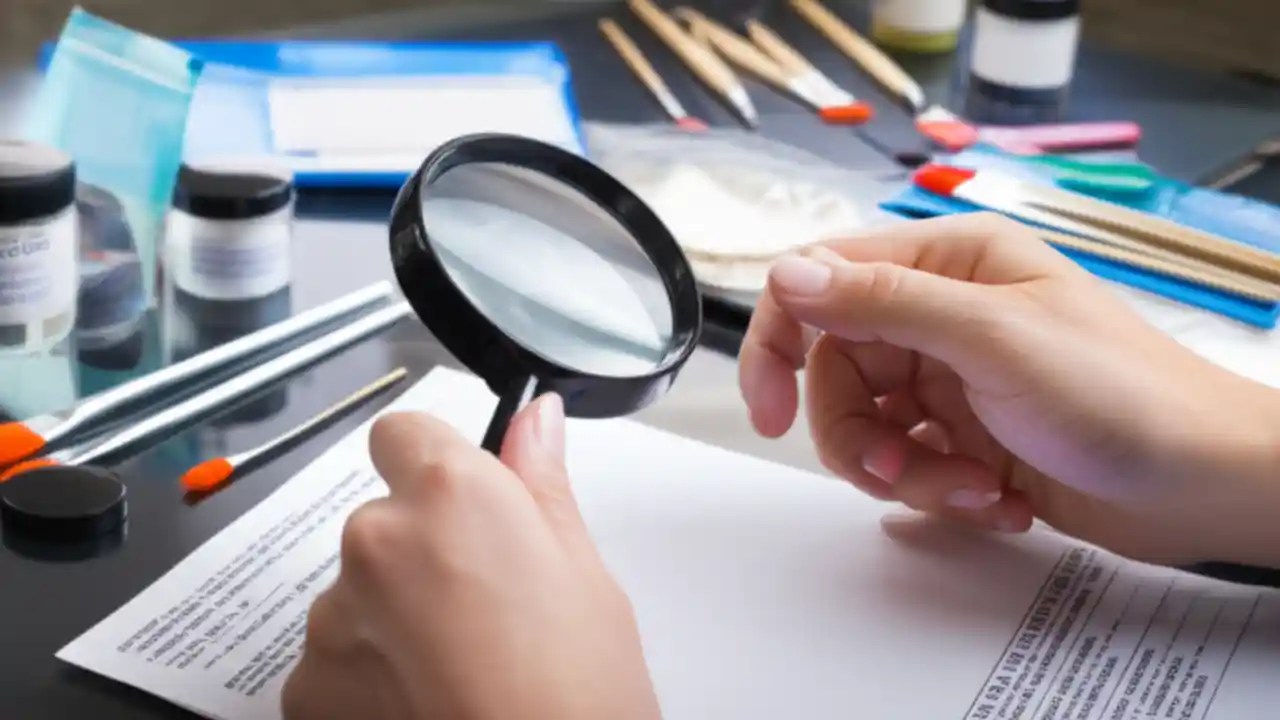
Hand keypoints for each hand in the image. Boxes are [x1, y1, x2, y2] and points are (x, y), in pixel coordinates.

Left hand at [282, 394, 660, 719]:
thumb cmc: (581, 694)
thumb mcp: (584, 572)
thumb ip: (539, 484)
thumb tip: (535, 420)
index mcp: (450, 495)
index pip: (403, 433)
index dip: (436, 466)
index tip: (464, 504)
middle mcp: (377, 541)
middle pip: (383, 519)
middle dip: (421, 551)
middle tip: (484, 606)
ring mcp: (333, 617)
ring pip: (358, 591)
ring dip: (392, 614)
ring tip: (458, 664)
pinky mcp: (306, 685)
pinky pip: (335, 655)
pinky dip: (367, 672)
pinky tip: (423, 697)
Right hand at [739, 214, 1279, 567]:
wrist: (1202, 485)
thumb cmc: (1121, 395)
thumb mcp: (992, 338)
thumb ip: (883, 302)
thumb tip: (788, 275)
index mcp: (948, 263)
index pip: (822, 283)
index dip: (781, 342)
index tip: (767, 408)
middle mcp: (942, 313)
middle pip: (835, 370)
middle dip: (858, 434)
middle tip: (894, 470)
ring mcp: (952, 377)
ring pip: (867, 426)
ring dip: (906, 472)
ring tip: (969, 489)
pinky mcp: (965, 433)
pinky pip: (908, 462)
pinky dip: (940, 490)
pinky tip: (995, 498)